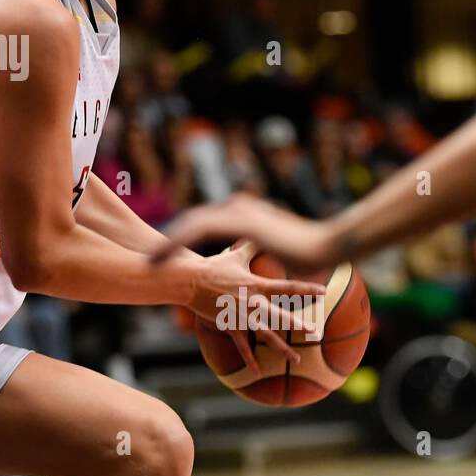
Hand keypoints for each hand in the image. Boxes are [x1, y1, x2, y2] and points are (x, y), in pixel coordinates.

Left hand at [155, 193, 339, 272]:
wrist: (326, 245)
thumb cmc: (304, 254)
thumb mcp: (270, 252)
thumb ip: (254, 253)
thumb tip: (248, 267)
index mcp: (242, 213)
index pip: (204, 224)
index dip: (183, 238)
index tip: (164, 253)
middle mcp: (237, 208)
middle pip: (193, 221)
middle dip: (170, 239)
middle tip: (149, 256)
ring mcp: (238, 212)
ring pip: (192, 223)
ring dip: (170, 241)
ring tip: (152, 259)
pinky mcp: (241, 221)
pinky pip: (201, 229)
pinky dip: (182, 240)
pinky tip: (166, 253)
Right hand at [184, 241, 327, 375]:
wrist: (192, 281)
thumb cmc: (213, 266)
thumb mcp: (235, 255)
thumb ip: (251, 246)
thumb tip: (261, 231)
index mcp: (257, 285)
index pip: (288, 287)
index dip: (306, 288)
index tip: (323, 291)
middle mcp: (254, 303)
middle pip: (281, 317)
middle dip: (300, 326)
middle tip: (317, 334)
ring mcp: (242, 317)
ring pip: (267, 336)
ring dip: (282, 349)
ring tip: (296, 359)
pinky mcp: (230, 327)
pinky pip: (242, 347)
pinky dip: (250, 360)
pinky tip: (259, 372)